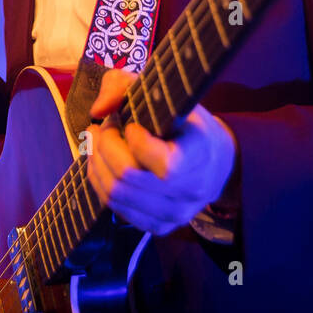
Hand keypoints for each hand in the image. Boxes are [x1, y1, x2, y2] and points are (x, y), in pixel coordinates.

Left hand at [84, 69, 237, 235]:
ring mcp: (176, 213)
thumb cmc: (186, 123)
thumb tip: (98, 110)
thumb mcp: (165, 94)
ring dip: (97, 163)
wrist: (215, 162)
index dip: (135, 140)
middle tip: (104, 128)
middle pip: (128, 178)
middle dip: (105, 146)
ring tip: (99, 142)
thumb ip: (124, 85)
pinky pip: (116, 208)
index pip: (163, 163)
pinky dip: (101, 182)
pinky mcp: (159, 227)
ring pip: (116, 195)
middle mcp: (191, 190)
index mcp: (201, 154)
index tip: (132, 124)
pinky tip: (103, 163)